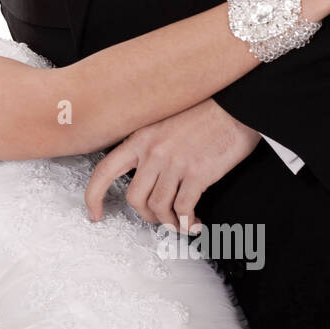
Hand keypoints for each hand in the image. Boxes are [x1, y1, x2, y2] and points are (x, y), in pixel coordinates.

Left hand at [84, 98, 261, 224]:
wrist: (235, 106)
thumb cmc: (204, 113)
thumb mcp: (164, 122)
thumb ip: (149, 144)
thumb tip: (141, 173)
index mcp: (140, 138)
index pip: (104, 170)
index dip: (93, 197)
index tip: (95, 213)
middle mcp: (153, 151)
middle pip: (134, 198)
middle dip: (145, 215)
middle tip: (158, 218)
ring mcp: (174, 163)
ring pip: (158, 207)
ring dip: (169, 222)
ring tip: (180, 222)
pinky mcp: (197, 174)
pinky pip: (184, 209)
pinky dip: (187, 222)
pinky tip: (194, 222)